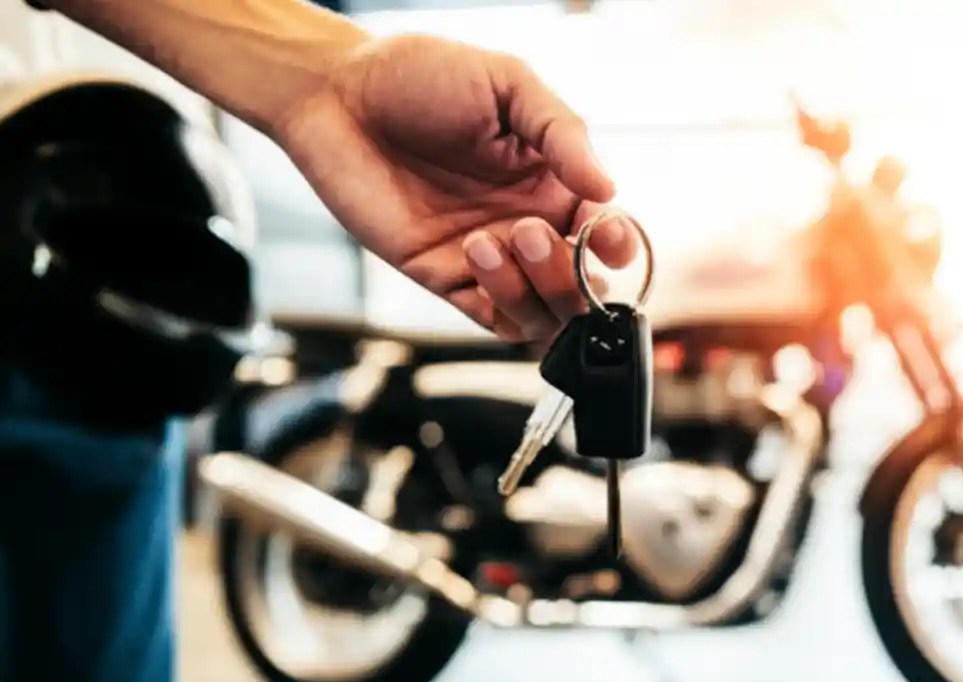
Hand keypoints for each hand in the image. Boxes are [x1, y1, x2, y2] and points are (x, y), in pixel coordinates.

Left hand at [274, 34, 635, 340]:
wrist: (338, 95)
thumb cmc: (421, 76)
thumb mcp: (507, 83)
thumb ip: (562, 133)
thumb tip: (608, 191)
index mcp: (553, 180)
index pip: (606, 232)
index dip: (617, 243)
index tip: (607, 234)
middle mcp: (528, 223)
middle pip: (582, 286)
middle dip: (572, 274)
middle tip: (532, 230)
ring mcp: (489, 258)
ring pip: (545, 314)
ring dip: (538, 289)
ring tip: (497, 238)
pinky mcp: (446, 278)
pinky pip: (493, 317)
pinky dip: (501, 299)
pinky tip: (475, 251)